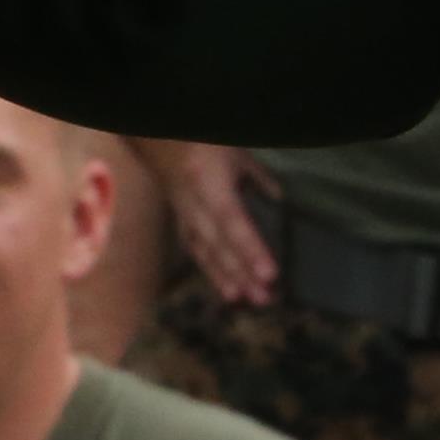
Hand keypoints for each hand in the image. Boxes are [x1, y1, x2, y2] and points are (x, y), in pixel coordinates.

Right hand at [150, 143, 280, 308]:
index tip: (269, 273)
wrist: (160, 140)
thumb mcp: (236, 152)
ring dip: (224, 278)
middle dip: (240, 273)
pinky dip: (210, 270)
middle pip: (218, 244)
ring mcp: (184, 214)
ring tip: (243, 299)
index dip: (250, 248)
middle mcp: (194, 203)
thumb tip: (279, 200)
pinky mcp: (180, 220)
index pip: (232, 220)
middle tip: (263, 298)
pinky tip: (225, 287)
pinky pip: (195, 250)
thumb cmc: (203, 142)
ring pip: (204, 251)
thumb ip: (258, 178)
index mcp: (208, 182)